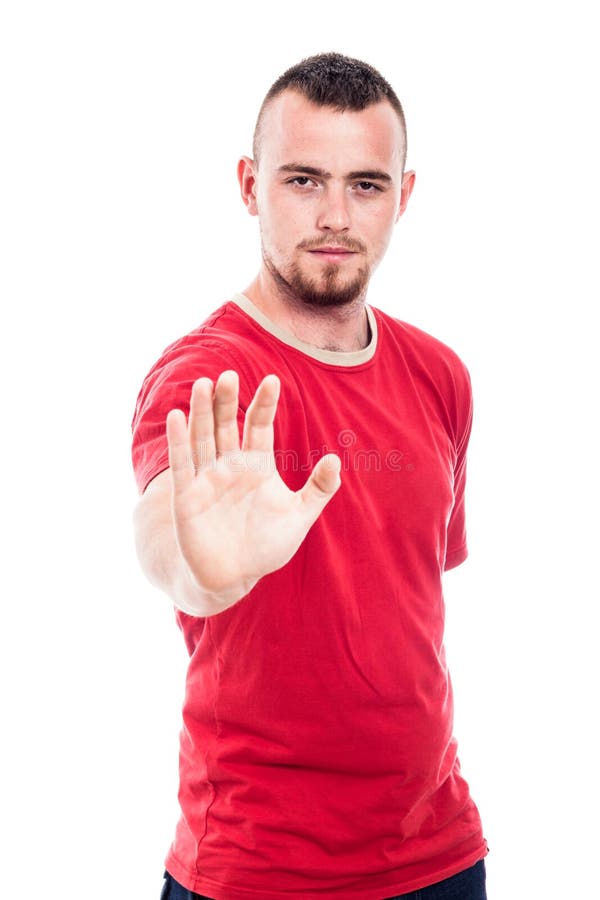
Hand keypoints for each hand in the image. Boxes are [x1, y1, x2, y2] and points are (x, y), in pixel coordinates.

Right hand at [166, 370, 340, 606]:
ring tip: (203, 385)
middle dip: (228, 402)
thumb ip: (318, 489)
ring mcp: (206, 479)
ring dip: (201, 412)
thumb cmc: (266, 547)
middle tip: (230, 375)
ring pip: (203, 438)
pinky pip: (182, 464)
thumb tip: (335, 460)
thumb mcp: (299, 517)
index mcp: (256, 466)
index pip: (260, 427)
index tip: (273, 380)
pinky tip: (178, 417)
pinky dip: (179, 441)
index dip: (265, 405)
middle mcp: (229, 467)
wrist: (233, 578)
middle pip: (227, 426)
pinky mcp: (186, 497)